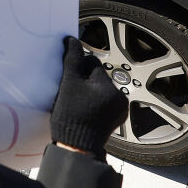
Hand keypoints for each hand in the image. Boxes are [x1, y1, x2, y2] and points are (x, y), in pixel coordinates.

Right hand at [49, 35, 127, 158]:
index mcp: (107, 85)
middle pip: (98, 76)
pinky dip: (97, 102)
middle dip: (86, 80)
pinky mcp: (117, 118)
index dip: (78, 67)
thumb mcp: (68, 85)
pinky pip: (106, 101)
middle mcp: (118, 96)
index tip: (70, 77)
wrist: (77, 147)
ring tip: (79, 103)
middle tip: (73, 93)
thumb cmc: (70, 117)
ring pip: (102, 88)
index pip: (92, 62)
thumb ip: (72, 59)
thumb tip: (72, 40)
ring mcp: (120, 108)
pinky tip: (86, 110)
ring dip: (91, 91)